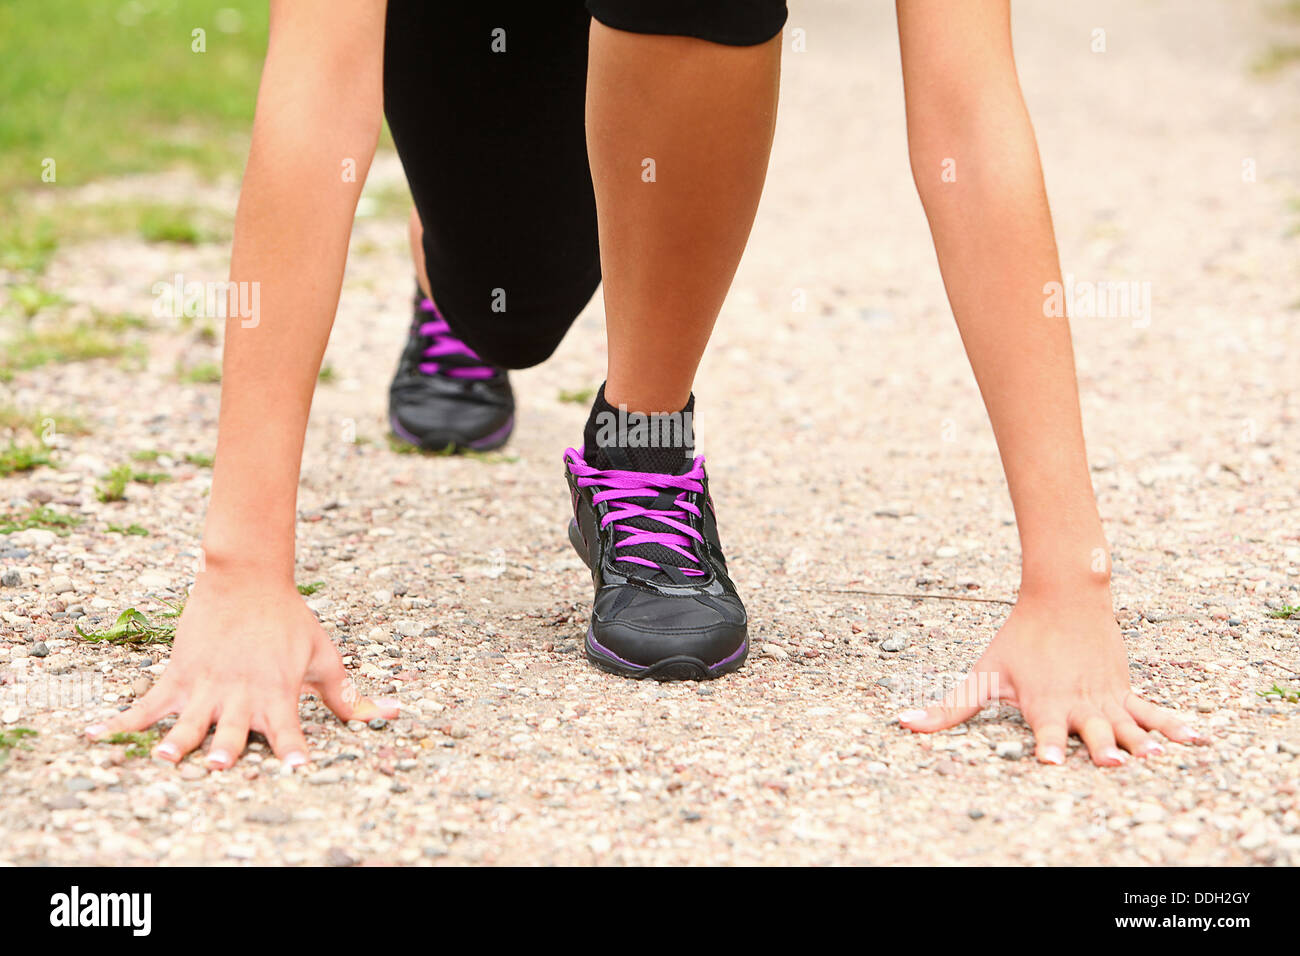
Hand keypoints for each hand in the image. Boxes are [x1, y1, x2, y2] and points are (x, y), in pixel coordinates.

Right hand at [84, 570, 397, 769]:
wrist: (248, 578)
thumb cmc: (290, 621)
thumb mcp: (323, 655)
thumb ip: (346, 694)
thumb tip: (389, 713)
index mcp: (277, 692)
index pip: (288, 730)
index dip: (291, 750)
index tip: (295, 770)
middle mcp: (240, 694)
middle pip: (233, 730)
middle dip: (228, 750)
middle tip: (221, 768)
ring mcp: (205, 686)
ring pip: (187, 721)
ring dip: (177, 741)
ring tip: (165, 759)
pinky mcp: (178, 675)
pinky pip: (144, 704)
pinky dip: (119, 724)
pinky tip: (93, 736)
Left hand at [897, 589, 1206, 765]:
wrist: (1062, 596)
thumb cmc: (1018, 641)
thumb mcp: (982, 674)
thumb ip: (947, 709)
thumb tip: (903, 724)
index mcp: (1043, 703)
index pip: (1041, 731)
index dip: (1043, 747)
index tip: (1045, 761)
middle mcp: (1076, 705)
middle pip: (1090, 733)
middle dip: (1100, 748)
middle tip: (1111, 761)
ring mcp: (1105, 699)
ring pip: (1127, 726)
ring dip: (1140, 742)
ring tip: (1150, 757)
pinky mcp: (1125, 692)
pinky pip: (1155, 713)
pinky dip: (1177, 728)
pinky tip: (1200, 741)